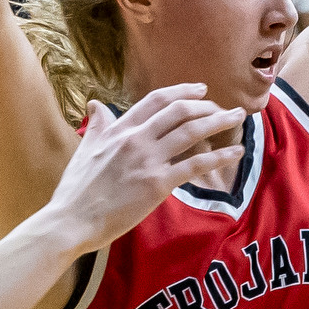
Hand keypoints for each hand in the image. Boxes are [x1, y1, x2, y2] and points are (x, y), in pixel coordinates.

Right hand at [43, 83, 244, 250]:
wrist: (71, 219)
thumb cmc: (76, 190)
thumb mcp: (85, 148)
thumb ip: (97, 125)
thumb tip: (96, 104)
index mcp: (119, 129)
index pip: (156, 101)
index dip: (182, 91)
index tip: (200, 89)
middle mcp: (136, 138)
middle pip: (179, 111)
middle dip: (206, 105)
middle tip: (224, 107)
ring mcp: (148, 160)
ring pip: (192, 132)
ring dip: (219, 122)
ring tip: (237, 119)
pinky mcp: (157, 184)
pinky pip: (195, 165)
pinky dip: (220, 157)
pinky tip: (236, 153)